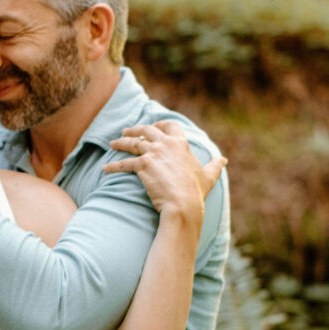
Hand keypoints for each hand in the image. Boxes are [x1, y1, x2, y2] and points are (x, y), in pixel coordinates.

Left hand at [104, 121, 225, 222]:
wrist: (183, 204)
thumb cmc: (196, 192)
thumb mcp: (208, 176)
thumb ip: (215, 165)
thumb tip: (224, 159)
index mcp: (181, 144)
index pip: (169, 126)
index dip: (160, 125)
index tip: (153, 127)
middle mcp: (166, 144)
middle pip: (146, 130)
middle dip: (135, 130)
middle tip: (126, 132)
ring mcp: (153, 153)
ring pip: (132, 144)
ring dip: (120, 143)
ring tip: (113, 144)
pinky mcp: (142, 165)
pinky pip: (124, 163)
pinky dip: (113, 166)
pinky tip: (105, 168)